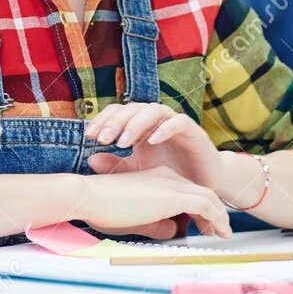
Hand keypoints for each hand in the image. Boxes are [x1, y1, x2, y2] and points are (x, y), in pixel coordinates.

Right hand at [73, 166, 231, 238]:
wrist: (88, 196)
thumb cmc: (102, 208)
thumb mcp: (134, 219)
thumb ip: (154, 223)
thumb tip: (172, 230)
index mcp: (156, 179)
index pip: (185, 193)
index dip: (198, 210)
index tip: (203, 226)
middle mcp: (167, 178)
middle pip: (200, 193)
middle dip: (213, 213)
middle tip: (219, 232)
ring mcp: (171, 184)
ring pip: (207, 198)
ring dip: (219, 217)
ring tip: (225, 233)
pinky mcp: (173, 195)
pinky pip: (206, 204)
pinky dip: (217, 218)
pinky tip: (221, 231)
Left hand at [85, 102, 222, 190]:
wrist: (202, 184)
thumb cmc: (169, 175)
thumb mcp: (138, 172)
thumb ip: (116, 166)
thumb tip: (90, 160)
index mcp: (141, 126)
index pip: (118, 113)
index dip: (103, 120)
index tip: (90, 136)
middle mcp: (156, 120)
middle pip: (133, 108)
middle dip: (116, 121)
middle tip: (102, 138)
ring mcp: (174, 123)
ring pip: (154, 110)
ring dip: (136, 124)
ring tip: (123, 141)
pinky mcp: (193, 131)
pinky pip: (179, 122)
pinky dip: (165, 128)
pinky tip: (152, 141)